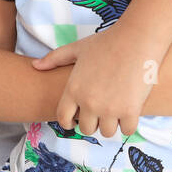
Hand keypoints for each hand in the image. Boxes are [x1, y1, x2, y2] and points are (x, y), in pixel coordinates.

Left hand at [33, 5, 171, 136]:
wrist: (137, 39)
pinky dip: (128, 123)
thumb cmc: (107, 42)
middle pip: (87, 129)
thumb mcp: (78, 48)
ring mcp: (110, 108)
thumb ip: (55, 58)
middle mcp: (89, 102)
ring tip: (115, 112)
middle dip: (93, 122)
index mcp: (73, 89)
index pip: (63, 118)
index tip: (76, 121)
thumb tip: (35, 66)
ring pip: (107, 132)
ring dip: (111, 124)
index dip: (69, 122)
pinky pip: (126, 130)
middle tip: (100, 112)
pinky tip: (130, 111)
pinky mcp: (130, 111)